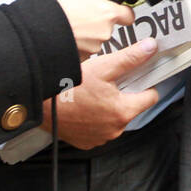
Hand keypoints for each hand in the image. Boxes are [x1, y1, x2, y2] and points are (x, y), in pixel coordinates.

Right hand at [40, 41, 160, 149]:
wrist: (39, 104)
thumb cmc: (69, 87)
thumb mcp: (104, 66)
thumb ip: (131, 58)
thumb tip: (151, 47)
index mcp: (123, 112)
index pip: (150, 97)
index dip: (146, 84)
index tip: (138, 76)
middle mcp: (114, 130)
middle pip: (131, 108)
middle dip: (124, 94)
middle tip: (110, 81)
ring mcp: (100, 137)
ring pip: (114, 119)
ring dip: (109, 107)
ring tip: (94, 92)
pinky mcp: (86, 142)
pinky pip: (99, 129)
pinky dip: (95, 118)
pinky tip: (85, 105)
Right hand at [46, 0, 135, 55]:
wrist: (34, 32)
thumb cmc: (51, 10)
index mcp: (106, 13)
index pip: (128, 15)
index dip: (122, 11)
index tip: (116, 10)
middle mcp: (104, 32)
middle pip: (108, 26)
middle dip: (97, 21)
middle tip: (80, 14)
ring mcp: (93, 47)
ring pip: (95, 39)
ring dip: (86, 33)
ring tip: (69, 24)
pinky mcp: (82, 58)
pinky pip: (84, 50)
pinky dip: (78, 44)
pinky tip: (66, 35)